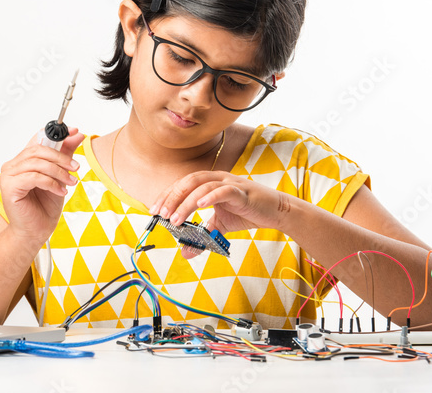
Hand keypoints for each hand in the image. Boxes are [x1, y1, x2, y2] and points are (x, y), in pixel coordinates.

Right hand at [0, 127, 84, 246]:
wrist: (35, 231)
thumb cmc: (44, 206)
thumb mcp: (60, 177)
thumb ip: (65, 155)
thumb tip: (77, 135)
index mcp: (22, 161)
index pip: (38, 140)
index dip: (57, 134)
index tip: (75, 133)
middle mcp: (12, 166)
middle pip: (38, 150)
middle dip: (61, 157)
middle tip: (75, 167)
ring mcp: (8, 175)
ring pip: (38, 163)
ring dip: (58, 172)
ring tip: (71, 182)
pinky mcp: (9, 187)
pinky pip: (34, 177)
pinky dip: (51, 183)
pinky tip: (60, 191)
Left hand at [150, 171, 290, 256]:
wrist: (276, 212)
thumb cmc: (247, 213)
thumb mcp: (220, 227)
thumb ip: (202, 237)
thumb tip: (186, 252)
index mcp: (209, 183)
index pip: (183, 185)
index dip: (167, 196)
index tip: (154, 211)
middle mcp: (217, 179)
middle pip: (189, 182)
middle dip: (172, 198)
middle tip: (161, 215)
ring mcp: (230, 183)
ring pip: (202, 186)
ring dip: (186, 202)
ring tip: (175, 218)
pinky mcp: (242, 191)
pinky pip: (224, 190)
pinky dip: (210, 196)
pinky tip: (200, 205)